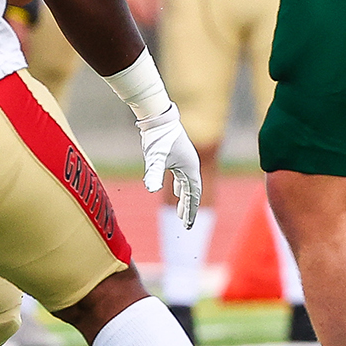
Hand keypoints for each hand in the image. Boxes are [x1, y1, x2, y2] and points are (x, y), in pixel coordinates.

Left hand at [137, 103, 201, 226]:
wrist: (158, 119)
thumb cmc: (158, 138)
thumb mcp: (155, 158)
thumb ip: (154, 173)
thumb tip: (151, 189)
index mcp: (190, 169)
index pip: (194, 195)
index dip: (191, 211)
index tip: (187, 226)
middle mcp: (191, 166)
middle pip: (193, 192)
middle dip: (189, 208)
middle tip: (185, 223)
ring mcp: (185, 162)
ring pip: (188, 185)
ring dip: (185, 198)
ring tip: (181, 212)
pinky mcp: (178, 158)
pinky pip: (182, 177)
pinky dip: (180, 187)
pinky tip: (177, 190)